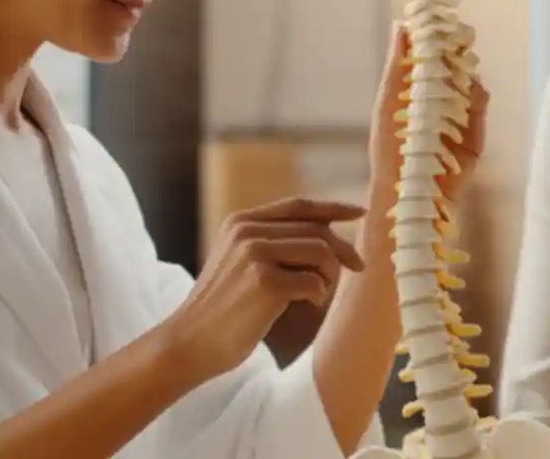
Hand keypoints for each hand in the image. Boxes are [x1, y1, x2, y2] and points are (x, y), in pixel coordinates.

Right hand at [162, 198, 365, 383]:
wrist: (189, 343)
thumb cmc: (223, 310)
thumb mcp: (240, 262)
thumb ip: (272, 242)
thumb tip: (326, 234)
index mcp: (240, 222)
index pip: (298, 206)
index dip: (333, 208)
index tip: (360, 212)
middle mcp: (247, 231)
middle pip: (316, 230)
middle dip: (343, 250)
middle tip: (358, 268)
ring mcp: (254, 254)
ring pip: (321, 252)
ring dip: (329, 276)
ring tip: (314, 295)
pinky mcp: (264, 281)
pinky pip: (315, 282)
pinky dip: (318, 296)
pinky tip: (304, 306)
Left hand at [367, 23, 488, 210]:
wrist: (406, 193)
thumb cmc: (389, 148)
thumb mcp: (389, 100)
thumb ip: (398, 65)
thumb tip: (402, 25)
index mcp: (416, 91)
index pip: (432, 58)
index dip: (439, 39)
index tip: (441, 21)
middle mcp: (439, 102)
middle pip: (455, 68)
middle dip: (458, 52)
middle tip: (459, 38)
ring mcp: (459, 118)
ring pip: (470, 84)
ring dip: (467, 72)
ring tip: (460, 64)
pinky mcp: (475, 136)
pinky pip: (480, 106)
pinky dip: (476, 96)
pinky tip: (469, 89)